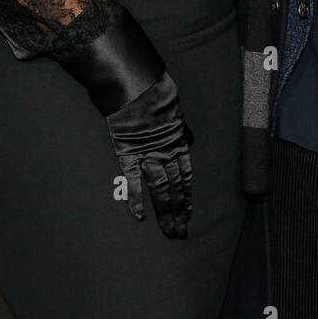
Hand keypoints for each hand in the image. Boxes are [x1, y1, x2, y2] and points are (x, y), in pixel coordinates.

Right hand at [106, 71, 193, 238]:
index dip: (187, 196)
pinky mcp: (128, 154)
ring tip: (170, 231)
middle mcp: (166, 153)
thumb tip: (185, 135)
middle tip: (181, 233)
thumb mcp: (176, 109)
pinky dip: (135, 198)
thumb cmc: (157, 92)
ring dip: (165, 212)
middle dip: (179, 212)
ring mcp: (147, 156)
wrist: (137, 85)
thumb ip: (179, 127)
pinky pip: (133, 180)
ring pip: (160, 190)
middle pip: (175, 188)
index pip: (185, 176)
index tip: (189, 213)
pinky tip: (139, 215)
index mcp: (178, 143)